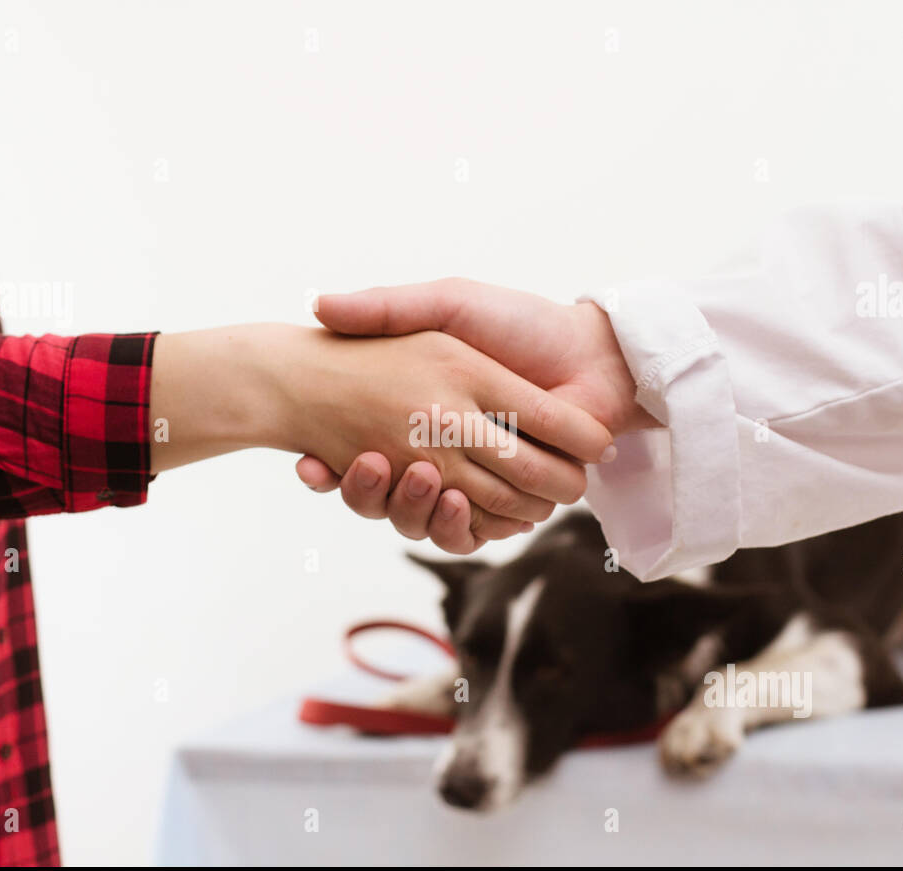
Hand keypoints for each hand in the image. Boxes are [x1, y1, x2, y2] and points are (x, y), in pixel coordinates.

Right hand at [296, 279, 658, 550]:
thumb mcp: (448, 304)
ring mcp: (473, 483)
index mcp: (415, 417)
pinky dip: (458, 528)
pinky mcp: (508, 506)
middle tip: (365, 466)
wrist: (594, 356)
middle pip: (381, 498)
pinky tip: (451, 503)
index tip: (308, 466)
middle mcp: (437, 456)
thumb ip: (388, 307)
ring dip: (408, 510)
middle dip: (364, 493)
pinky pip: (471, 534)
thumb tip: (318, 303)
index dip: (328, 470)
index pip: (355, 456)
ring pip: (420, 522)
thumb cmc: (521, 323)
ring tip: (415, 478)